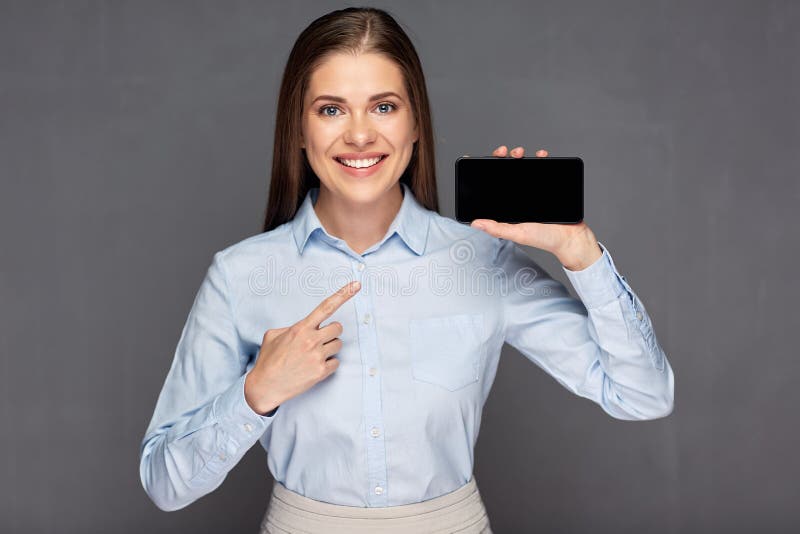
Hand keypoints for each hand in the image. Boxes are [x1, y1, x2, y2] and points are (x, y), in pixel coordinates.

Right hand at [244, 281, 360, 414]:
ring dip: (329, 348)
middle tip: (320, 339)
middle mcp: (311, 340)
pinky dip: (329, 364)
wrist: (265, 386)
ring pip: (338, 344)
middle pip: (338, 328)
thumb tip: (304, 326)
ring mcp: (317, 356)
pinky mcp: (321, 372)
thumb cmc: (269, 360)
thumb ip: (292, 327)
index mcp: (300, 328)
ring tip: (313, 355)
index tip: (357, 285)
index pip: (326, 307)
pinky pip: (336, 362)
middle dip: (331, 332)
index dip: (343, 294)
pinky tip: (314, 367)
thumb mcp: (274, 335)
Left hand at [469, 145, 602, 270]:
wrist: (572, 237)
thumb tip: (474, 223)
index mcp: (508, 207)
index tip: (480, 160)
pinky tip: (540, 155)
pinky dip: (541, 159)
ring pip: (523, 168)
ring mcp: (533, 190)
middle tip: (503, 153)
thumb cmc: (544, 239)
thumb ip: (497, 229)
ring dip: (520, 156)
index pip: (492, 186)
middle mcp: (519, 197)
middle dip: (502, 159)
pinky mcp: (547, 186)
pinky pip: (543, 169)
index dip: (485, 172)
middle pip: (506, 173)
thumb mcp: (518, 234)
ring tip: (519, 153)